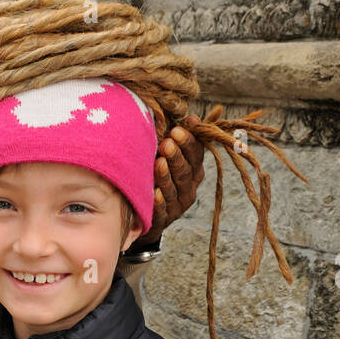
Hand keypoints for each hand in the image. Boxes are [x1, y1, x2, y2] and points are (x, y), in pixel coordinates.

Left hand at [149, 118, 205, 238]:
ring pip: (173, 190)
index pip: (196, 155)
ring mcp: (176, 206)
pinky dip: (158, 203)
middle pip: (186, 172)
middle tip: (167, 142)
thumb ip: (178, 139)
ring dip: (167, 175)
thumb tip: (193, 117)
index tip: (178, 129)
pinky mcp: (163, 220)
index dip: (188, 142)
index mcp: (193, 171)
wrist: (143, 213)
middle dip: (177, 156)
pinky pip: (161, 212)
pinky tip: (154, 193)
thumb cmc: (156, 175)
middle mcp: (188, 188)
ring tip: (159, 162)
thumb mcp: (168, 156)